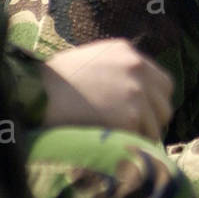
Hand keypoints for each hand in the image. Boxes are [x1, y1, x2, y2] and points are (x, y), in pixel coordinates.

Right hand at [40, 39, 173, 140]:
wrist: (34, 93)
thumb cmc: (52, 84)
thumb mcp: (90, 61)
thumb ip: (116, 72)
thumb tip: (132, 98)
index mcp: (127, 52)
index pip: (162, 83)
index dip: (153, 103)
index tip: (140, 116)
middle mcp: (137, 68)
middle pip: (164, 105)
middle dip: (151, 122)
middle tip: (130, 135)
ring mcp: (136, 91)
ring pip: (156, 125)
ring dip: (140, 136)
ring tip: (116, 141)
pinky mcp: (130, 115)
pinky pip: (142, 139)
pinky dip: (129, 145)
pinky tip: (110, 145)